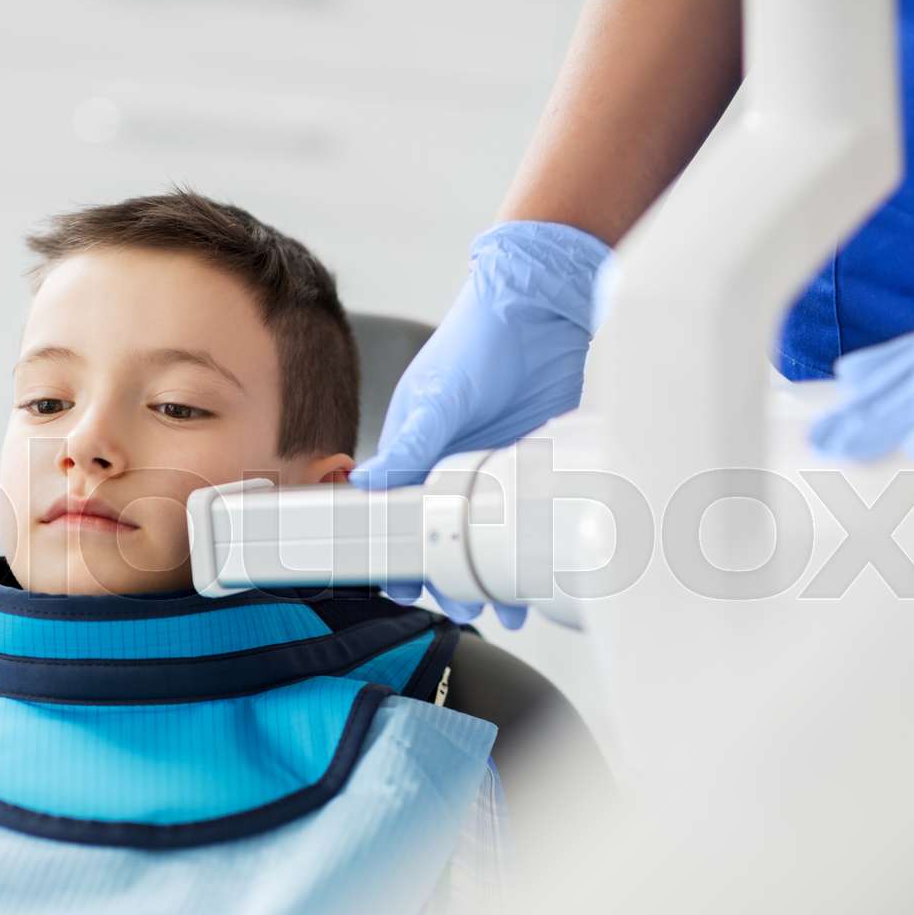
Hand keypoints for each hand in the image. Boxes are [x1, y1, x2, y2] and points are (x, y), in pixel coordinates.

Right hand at [352, 220, 610, 629]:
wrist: (542, 309)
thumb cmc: (477, 340)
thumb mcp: (439, 395)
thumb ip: (410, 445)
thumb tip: (370, 485)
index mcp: (414, 449)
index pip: (395, 513)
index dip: (397, 553)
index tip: (403, 587)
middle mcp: (451, 464)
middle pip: (443, 536)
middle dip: (448, 577)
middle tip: (460, 606)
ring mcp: (494, 468)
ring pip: (487, 536)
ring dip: (492, 574)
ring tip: (501, 606)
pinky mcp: (532, 464)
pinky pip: (526, 518)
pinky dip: (529, 549)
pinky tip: (537, 576)